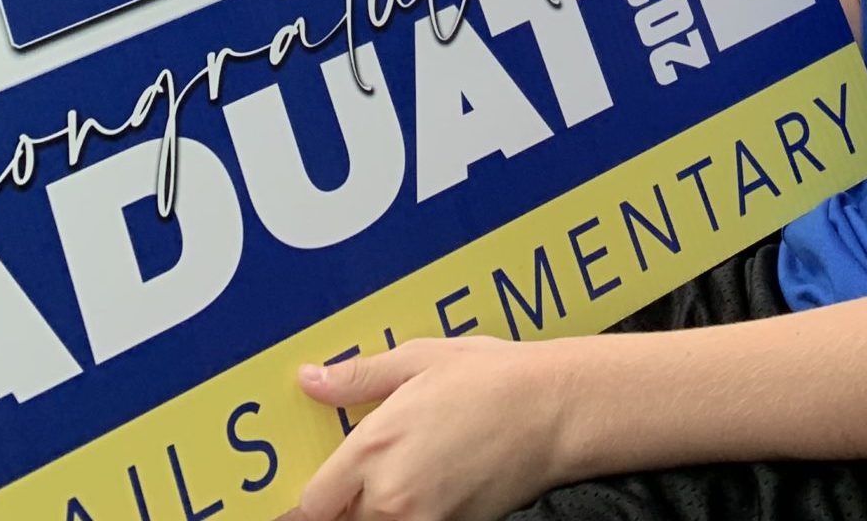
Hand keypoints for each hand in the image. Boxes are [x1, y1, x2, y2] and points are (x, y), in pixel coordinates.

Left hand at [285, 340, 565, 520]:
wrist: (556, 410)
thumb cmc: (492, 377)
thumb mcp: (419, 360)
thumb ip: (358, 378)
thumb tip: (309, 381)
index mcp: (374, 447)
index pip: (312, 504)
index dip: (315, 498)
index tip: (321, 489)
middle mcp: (392, 495)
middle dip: (350, 504)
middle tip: (370, 476)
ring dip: (382, 511)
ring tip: (411, 475)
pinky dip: (415, 515)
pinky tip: (434, 487)